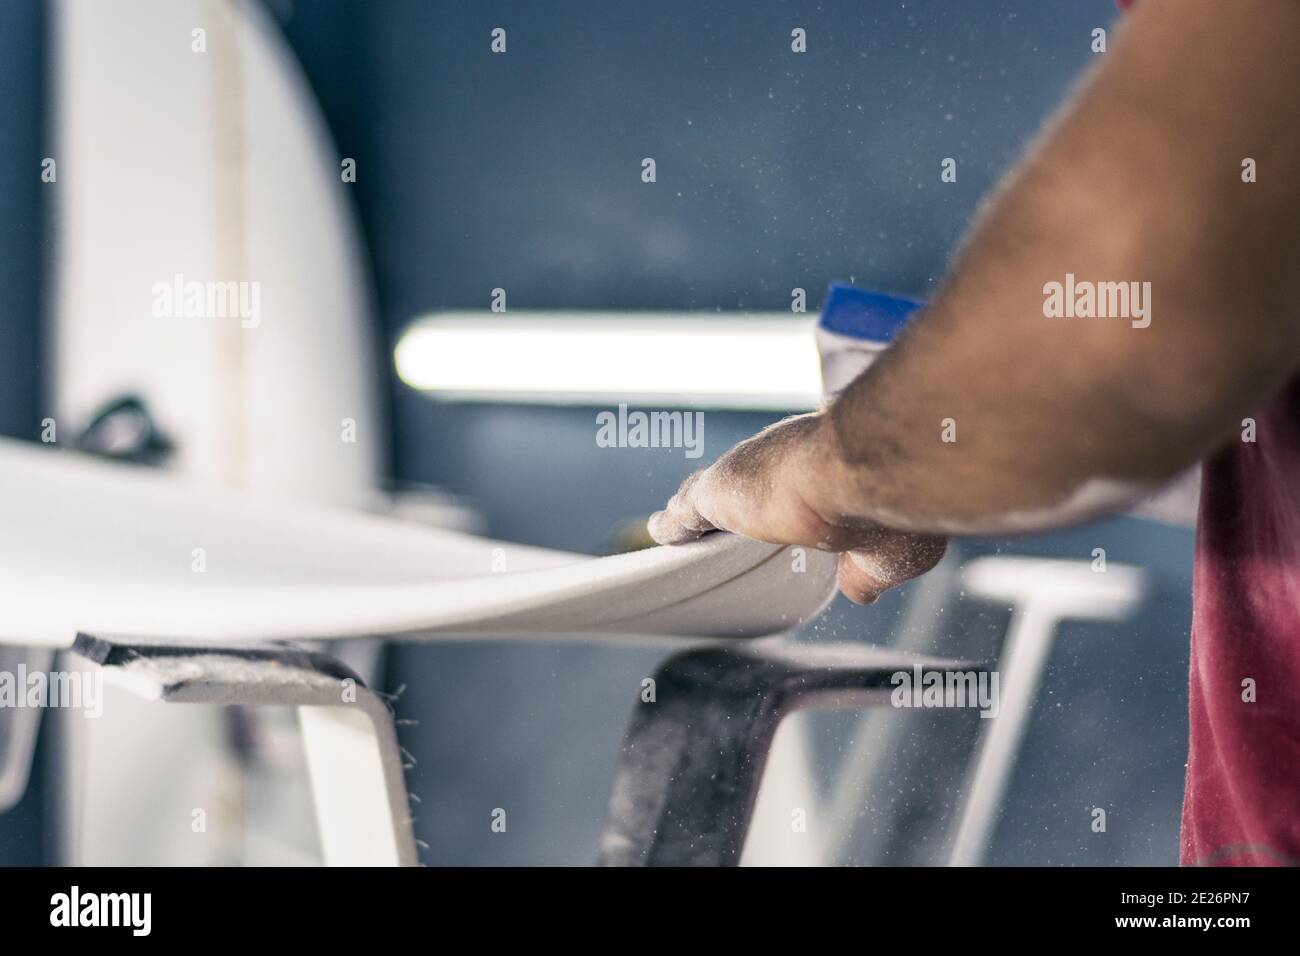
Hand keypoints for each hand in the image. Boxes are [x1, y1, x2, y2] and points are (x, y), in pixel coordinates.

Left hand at [648, 413, 946, 603]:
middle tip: (720, 533)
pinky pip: (685, 512)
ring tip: (681, 533)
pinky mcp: (718, 492)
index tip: (776, 520)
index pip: (794, 489)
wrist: (866, 476)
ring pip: (711, 498)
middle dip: (733, 507)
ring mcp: (748, 477)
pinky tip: (661, 532)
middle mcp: (784, 465)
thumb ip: (870, 571)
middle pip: (747, 490)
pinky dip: (673, 524)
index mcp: (826, 473)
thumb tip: (859, 591)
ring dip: (696, 515)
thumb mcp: (892, 553)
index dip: (784, 504)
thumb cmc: (890, 508)